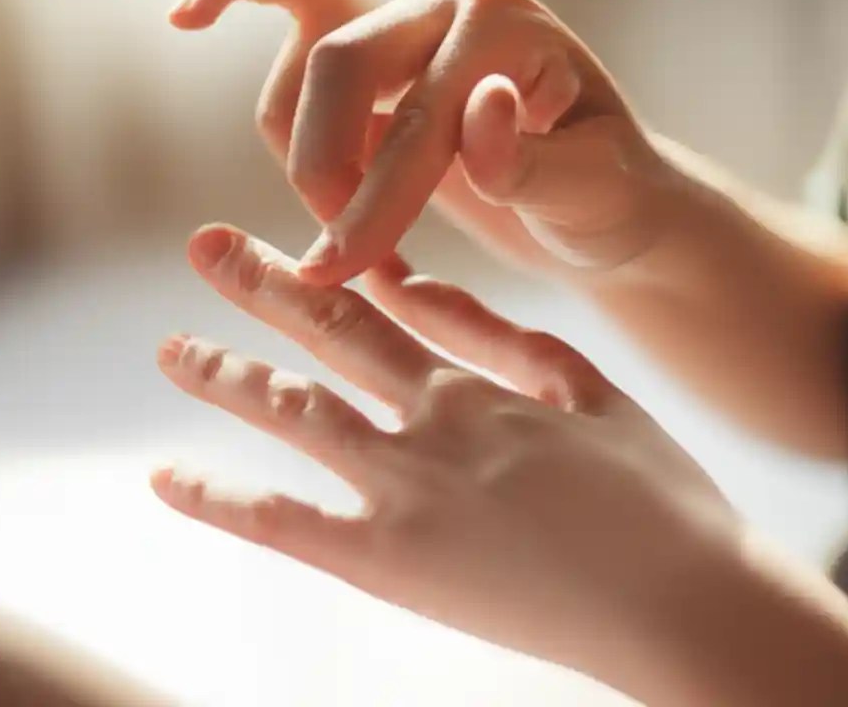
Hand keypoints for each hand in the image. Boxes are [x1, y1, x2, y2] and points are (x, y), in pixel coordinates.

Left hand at [151, 224, 735, 691]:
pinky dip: (217, 499)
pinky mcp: (387, 565)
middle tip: (202, 246)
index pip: (378, 307)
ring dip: (225, 374)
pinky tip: (163, 477)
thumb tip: (423, 285)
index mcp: (477, 382)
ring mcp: (399, 491)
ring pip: (292, 415)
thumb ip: (502, 336)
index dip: (325, 269)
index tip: (285, 242)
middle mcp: (425, 422)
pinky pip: (281, 523)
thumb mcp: (589, 390)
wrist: (685, 604)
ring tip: (171, 349)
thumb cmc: (655, 501)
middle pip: (323, 337)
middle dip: (259, 285)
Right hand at [168, 0, 674, 282]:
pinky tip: (185, 20)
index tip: (345, 272)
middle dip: (325, 172)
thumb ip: (534, 162)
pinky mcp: (362, 40)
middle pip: (333, 65)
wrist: (594, 189)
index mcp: (504, 23)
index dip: (377, 201)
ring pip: (297, 73)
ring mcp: (397, 12)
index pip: (419, 113)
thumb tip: (480, 106)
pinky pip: (276, 14)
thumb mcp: (595, 191)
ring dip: (306, 160)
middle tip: (341, 258)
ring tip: (356, 230)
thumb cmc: (605, 192)